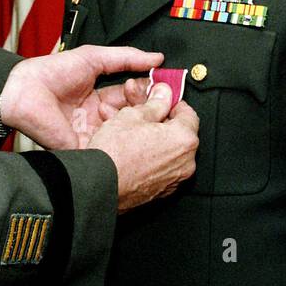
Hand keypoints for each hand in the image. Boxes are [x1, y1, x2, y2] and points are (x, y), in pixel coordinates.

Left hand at [0, 43, 163, 149]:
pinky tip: (135, 129)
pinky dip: (124, 138)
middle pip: (132, 117)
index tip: (164, 85)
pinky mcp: (86, 149)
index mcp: (99, 99)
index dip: (147, 92)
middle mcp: (98, 120)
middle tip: (160, 99)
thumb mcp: (95, 57)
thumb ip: (127, 57)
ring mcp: (93, 136)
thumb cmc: (51, 72)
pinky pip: (111, 148)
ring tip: (148, 111)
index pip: (131, 98)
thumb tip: (157, 57)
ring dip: (137, 122)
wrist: (25, 91)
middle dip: (147, 107)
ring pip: (125, 134)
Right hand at [88, 85, 199, 211]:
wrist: (98, 186)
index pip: (187, 113)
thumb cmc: (115, 154)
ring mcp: (172, 179)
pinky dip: (145, 153)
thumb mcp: (133, 115)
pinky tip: (125, 144)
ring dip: (145, 134)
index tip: (158, 98)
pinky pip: (156, 165)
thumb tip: (164, 94)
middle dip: (153, 118)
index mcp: (184, 139)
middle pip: (174, 131)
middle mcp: (185, 162)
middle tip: (136, 109)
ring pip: (162, 148)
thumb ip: (155, 103)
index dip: (171, 102)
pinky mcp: (159, 190)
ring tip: (121, 124)